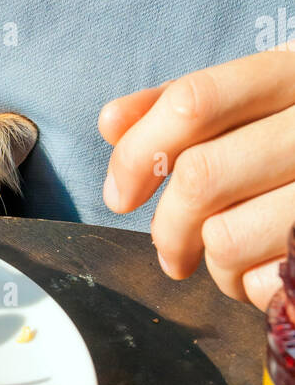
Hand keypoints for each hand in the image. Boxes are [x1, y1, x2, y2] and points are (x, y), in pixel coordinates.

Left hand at [98, 49, 294, 309]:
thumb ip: (191, 104)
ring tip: (231, 263)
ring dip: (215, 266)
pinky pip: (271, 280)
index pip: (194, 102)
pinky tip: (272, 274)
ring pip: (229, 239)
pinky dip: (256, 290)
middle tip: (171, 251)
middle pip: (202, 177)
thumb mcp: (274, 94)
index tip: (120, 192)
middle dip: (168, 227)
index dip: (140, 152)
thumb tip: (111, 122)